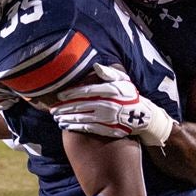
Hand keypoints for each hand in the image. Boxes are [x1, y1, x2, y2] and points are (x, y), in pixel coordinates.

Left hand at [50, 63, 174, 145]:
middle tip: (53, 110)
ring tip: (57, 119)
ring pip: (82, 118)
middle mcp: (107, 104)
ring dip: (67, 119)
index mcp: (110, 91)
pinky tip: (67, 126)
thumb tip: (95, 66)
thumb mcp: (123, 80)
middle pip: (81, 106)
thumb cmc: (129, 94)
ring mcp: (107, 118)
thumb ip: (108, 73)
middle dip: (65, 108)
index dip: (71, 94)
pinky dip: (76, 127)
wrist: (143, 115)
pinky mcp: (108, 129)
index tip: (59, 96)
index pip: (86, 91)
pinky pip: (89, 128)